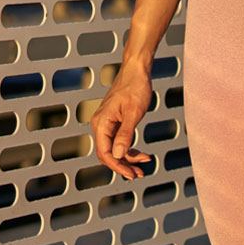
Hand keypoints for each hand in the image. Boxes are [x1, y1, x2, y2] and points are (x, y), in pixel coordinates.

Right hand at [91, 65, 153, 179]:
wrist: (137, 70)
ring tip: (143, 165)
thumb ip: (125, 134)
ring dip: (127, 158)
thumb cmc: (135, 87)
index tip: (132, 174)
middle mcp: (100, 125)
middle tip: (139, 174)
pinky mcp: (114, 122)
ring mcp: (106, 123)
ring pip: (114, 149)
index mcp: (102, 123)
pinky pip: (118, 141)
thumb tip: (118, 155)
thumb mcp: (134, 113)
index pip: (106, 153)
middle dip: (123, 165)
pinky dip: (128, 148)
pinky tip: (141, 153)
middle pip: (108, 154)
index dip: (118, 166)